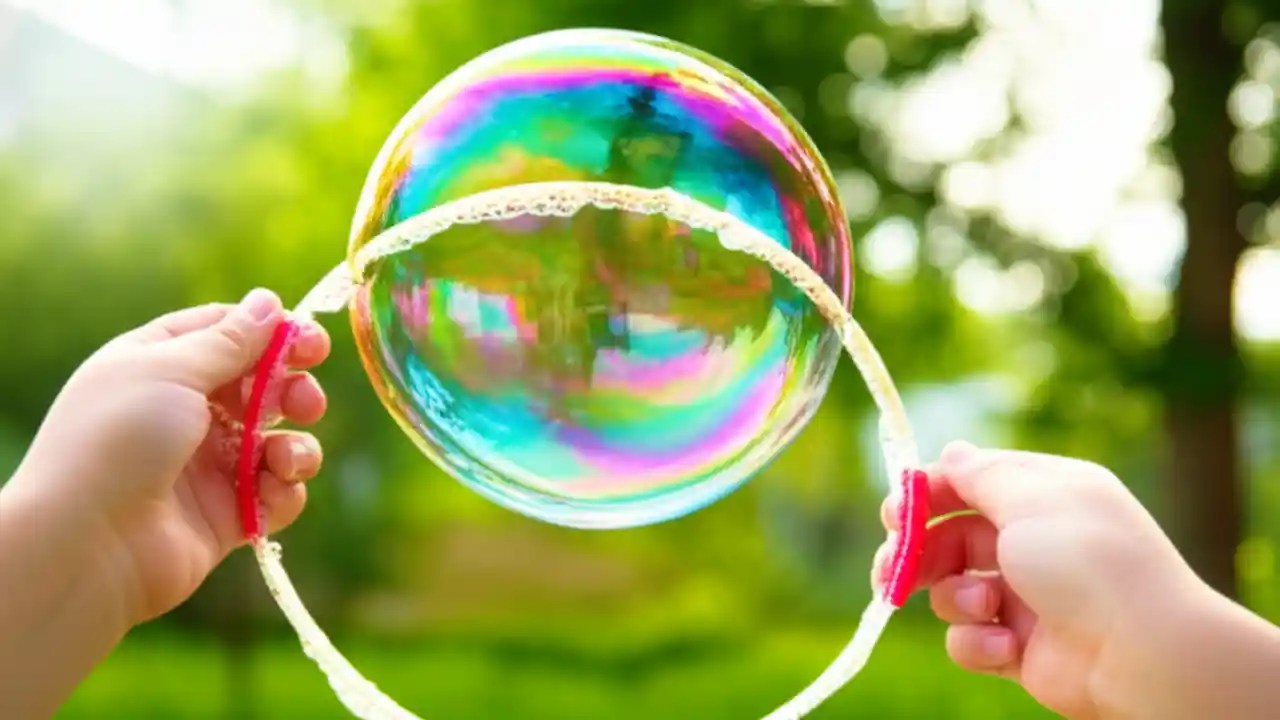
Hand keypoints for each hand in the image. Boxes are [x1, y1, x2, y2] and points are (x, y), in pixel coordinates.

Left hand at [11, 288, 329, 626]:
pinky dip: (284, 490)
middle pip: (261, 388)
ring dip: (296, 446)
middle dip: (293, 391)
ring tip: (287, 459)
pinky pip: (274, 494)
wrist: (88, 545)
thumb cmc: (117, 441)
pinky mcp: (225, 514)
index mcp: (158, 366)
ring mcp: (206, 466)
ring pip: (276, 442)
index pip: (225, 334)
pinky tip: (274, 490)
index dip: (271, 334)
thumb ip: (229, 340)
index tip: (310, 341)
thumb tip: (269, 301)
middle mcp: (183, 412)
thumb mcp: (171, 371)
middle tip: (307, 402)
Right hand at [883, 441, 1203, 717]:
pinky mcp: (1018, 646)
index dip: (928, 495)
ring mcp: (1024, 596)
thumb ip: (980, 474)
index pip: (970, 484)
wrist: (1140, 653)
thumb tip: (952, 451)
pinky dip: (978, 641)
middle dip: (917, 553)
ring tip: (982, 605)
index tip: (896, 512)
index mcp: (1042, 496)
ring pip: (951, 590)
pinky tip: (1005, 644)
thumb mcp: (1029, 496)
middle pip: (949, 538)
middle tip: (892, 568)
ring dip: (955, 598)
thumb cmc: (1086, 560)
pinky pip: (969, 638)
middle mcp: (1033, 541)